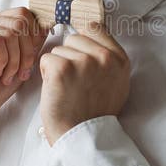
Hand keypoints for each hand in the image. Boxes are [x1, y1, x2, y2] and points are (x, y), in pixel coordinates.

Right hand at [0, 7, 48, 129]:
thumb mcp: (20, 62)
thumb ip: (31, 42)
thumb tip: (47, 24)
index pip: (23, 14)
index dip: (33, 37)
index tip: (29, 62)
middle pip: (20, 20)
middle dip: (27, 50)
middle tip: (20, 72)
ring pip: (11, 31)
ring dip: (14, 59)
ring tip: (6, 75)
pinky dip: (3, 60)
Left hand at [39, 21, 130, 144]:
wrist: (82, 137)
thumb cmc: (95, 113)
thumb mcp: (116, 83)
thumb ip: (108, 59)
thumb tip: (90, 33)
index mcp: (119, 59)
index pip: (95, 28)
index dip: (82, 41)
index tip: (78, 56)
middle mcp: (105, 58)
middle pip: (74, 38)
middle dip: (69, 55)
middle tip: (74, 81)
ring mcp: (84, 62)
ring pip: (59, 49)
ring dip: (57, 66)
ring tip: (67, 88)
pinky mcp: (63, 69)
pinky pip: (46, 59)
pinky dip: (45, 74)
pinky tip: (56, 90)